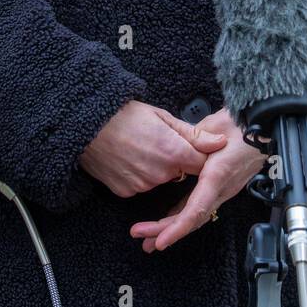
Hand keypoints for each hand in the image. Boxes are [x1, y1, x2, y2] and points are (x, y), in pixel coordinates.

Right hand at [77, 100, 226, 198]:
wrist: (86, 125)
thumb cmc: (124, 114)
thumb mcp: (162, 116)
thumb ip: (194, 134)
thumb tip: (220, 142)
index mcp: (174, 152)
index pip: (202, 164)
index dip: (198, 155)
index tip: (192, 147)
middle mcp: (160, 174)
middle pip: (180, 173)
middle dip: (174, 160)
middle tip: (157, 140)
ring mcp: (142, 186)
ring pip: (160, 179)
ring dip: (156, 168)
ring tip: (139, 146)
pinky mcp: (126, 192)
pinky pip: (141, 185)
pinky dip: (138, 174)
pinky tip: (127, 157)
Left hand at [129, 107, 268, 251]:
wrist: (264, 126)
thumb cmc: (241, 124)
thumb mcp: (215, 125)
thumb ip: (196, 138)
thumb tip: (181, 147)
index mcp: (217, 175)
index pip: (196, 209)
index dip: (177, 228)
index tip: (161, 241)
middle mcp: (222, 188)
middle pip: (193, 218)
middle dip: (166, 231)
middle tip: (143, 240)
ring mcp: (224, 189)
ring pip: (197, 215)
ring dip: (173, 227)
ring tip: (152, 238)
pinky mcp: (223, 186)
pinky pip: (201, 205)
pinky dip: (184, 215)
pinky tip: (170, 219)